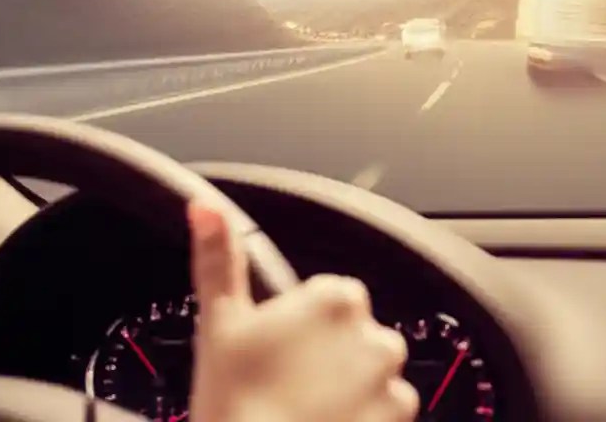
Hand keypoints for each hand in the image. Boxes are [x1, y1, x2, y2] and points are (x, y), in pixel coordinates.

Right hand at [187, 203, 417, 421]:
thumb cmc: (233, 403)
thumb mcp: (218, 324)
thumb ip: (219, 259)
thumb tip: (205, 205)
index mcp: (335, 299)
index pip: (331, 297)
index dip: (301, 326)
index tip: (276, 352)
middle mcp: (374, 335)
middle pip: (354, 337)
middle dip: (329, 357)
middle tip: (285, 387)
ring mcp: (391, 382)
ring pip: (371, 377)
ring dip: (348, 391)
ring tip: (304, 413)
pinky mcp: (399, 421)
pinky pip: (386, 415)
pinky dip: (364, 421)